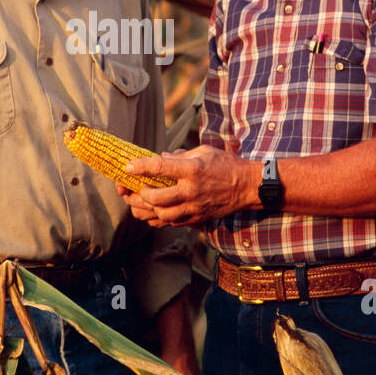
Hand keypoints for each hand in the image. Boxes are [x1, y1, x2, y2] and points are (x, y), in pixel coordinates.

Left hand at [117, 146, 260, 228]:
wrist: (248, 187)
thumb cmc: (226, 165)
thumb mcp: (204, 151)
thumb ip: (180, 155)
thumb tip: (161, 157)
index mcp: (193, 170)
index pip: (160, 168)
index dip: (140, 167)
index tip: (128, 167)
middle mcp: (192, 191)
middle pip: (156, 198)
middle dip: (140, 194)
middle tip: (135, 188)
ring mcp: (195, 207)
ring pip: (162, 215)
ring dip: (147, 209)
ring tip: (141, 200)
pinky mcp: (197, 218)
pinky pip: (172, 223)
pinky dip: (158, 218)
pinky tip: (154, 210)